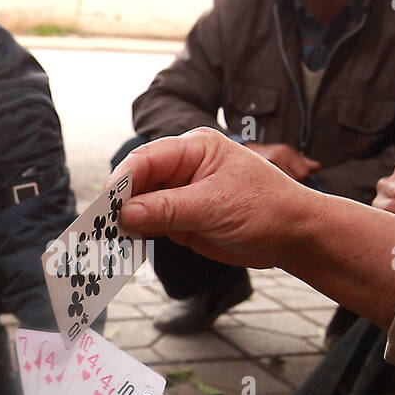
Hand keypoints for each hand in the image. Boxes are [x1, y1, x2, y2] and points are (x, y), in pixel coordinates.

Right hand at [115, 128, 321, 271]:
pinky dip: (137, 234)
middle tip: (101, 225)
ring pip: (140, 205)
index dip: (123, 178)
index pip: (147, 158)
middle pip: (138, 181)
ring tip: (108, 239)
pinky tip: (125, 245)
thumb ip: (168, 209)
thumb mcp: (214, 206)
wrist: (293, 236)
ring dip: (125, 221)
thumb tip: (126, 213)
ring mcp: (180, 195)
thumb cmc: (265, 208)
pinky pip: (150, 224)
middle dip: (120, 202)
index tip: (107, 200)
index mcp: (194, 149)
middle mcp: (182, 168)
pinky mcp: (181, 220)